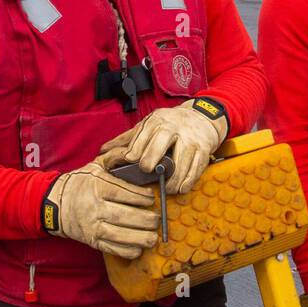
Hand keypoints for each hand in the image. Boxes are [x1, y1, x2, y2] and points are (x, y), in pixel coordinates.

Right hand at [43, 162, 158, 258]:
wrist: (54, 205)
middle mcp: (95, 208)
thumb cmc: (80, 183)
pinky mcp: (92, 241)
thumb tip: (136, 152)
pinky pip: (112, 249)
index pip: (125, 193)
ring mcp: (93, 227)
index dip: (143, 197)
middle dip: (147, 220)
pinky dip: (128, 251)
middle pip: (126, 216)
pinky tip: (139, 248)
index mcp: (98, 187)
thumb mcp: (96, 165)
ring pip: (121, 235)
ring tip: (153, 237)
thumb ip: (116, 156)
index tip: (152, 198)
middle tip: (157, 219)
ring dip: (141, 238)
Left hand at [98, 100, 226, 194]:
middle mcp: (175, 127)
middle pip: (162, 141)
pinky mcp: (204, 149)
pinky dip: (188, 181)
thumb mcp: (149, 126)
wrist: (202, 117)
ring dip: (173, 178)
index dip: (136, 150)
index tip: (131, 162)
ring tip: (166, 189)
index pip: (143, 135)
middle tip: (147, 171)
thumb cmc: (171, 124)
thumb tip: (103, 151)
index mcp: (158, 121)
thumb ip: (127, 139)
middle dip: (152, 158)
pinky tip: (180, 188)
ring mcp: (191, 138)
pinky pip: (196, 168)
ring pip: (181, 159)